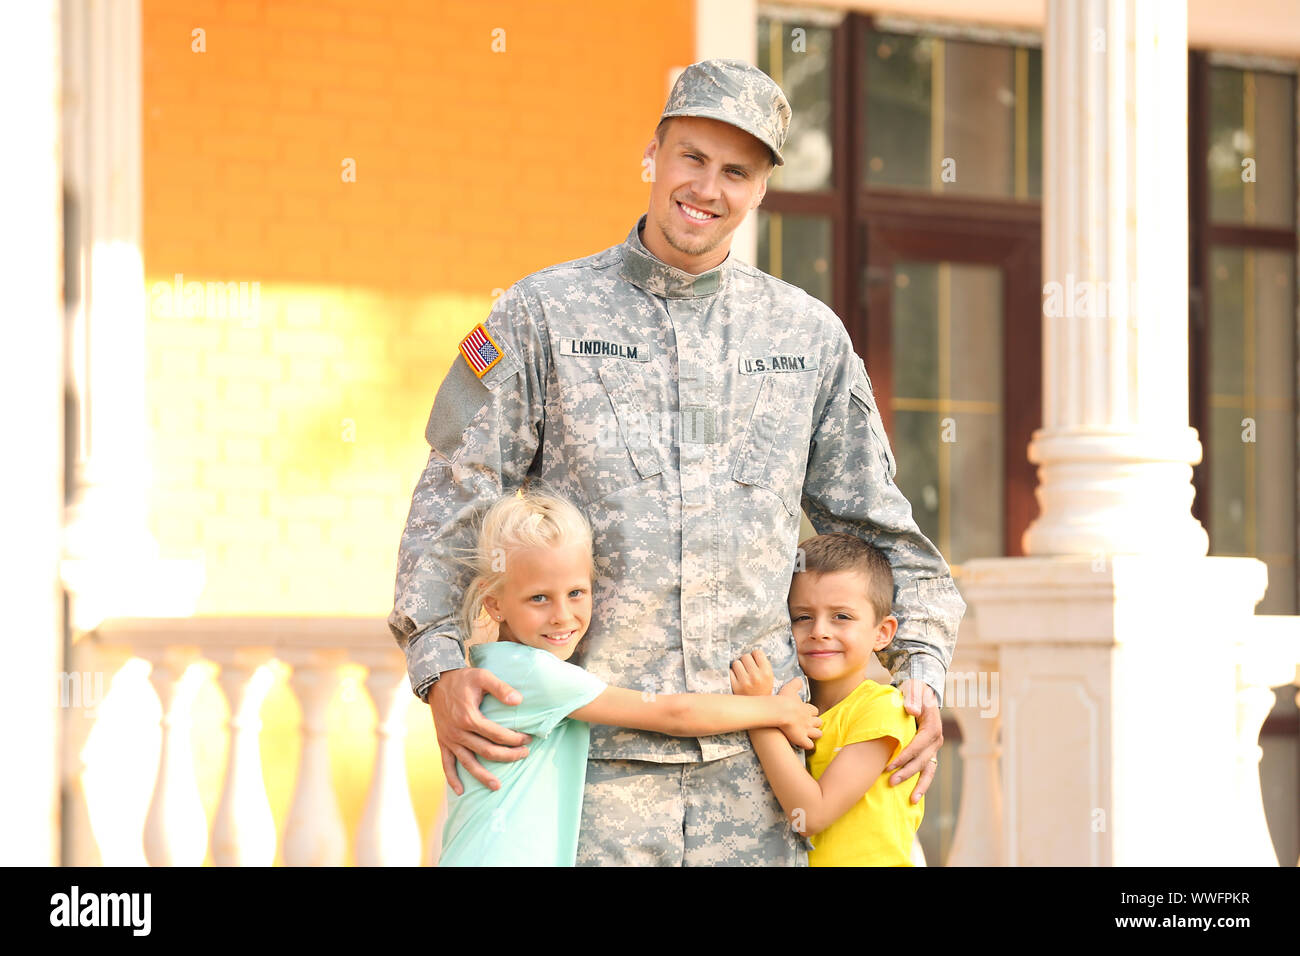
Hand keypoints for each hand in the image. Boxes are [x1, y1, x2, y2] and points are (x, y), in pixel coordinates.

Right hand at [429, 667, 530, 795]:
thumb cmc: (463, 678)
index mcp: (469, 717)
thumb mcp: (483, 676)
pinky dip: (452, 778)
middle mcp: (458, 732)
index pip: (497, 734)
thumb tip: (519, 701)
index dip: (515, 739)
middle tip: (524, 755)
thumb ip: (501, 688)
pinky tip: (460, 791)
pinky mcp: (442, 742)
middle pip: (487, 751)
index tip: (528, 739)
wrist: (436, 681)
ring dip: (483, 776)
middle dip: (508, 755)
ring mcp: (449, 739)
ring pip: (468, 762)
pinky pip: (446, 763)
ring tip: (497, 786)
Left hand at [729, 650, 775, 696]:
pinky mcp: (735, 686)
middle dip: (746, 661)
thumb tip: (752, 651)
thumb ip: (763, 664)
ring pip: (736, 663)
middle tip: (748, 669)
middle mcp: (756, 676)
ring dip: (738, 667)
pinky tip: (738, 680)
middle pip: (745, 656)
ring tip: (743, 674)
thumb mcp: (769, 677)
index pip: (757, 652)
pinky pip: (730, 672)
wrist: (758, 710)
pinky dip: (732, 674)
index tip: (755, 662)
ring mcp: (745, 682)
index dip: (755, 656)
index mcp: (767, 672)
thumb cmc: (763, 689)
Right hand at [776, 678, 821, 749]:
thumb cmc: (784, 700)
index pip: (815, 711)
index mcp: (807, 709)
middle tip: (808, 725)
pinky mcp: (802, 739)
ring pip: (818, 734)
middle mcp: (810, 720)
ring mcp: (807, 730)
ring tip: (808, 736)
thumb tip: (799, 679)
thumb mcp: (790, 688)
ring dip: (814, 735)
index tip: (807, 714)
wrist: (780, 711)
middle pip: (819, 722)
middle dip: (815, 724)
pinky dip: (808, 745)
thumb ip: (796, 684)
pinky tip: (803, 744)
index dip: (812, 713)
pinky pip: (809, 745)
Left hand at [885, 679, 941, 803]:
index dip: (905, 755)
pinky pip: (927, 771)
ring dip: (919, 785)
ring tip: (911, 800)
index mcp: (932, 727)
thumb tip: (911, 710)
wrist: (922, 693)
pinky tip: (915, 798)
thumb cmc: (915, 691)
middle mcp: (936, 740)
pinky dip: (922, 784)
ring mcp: (933, 749)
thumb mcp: (913, 690)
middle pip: (922, 760)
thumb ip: (912, 699)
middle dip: (907, 772)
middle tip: (891, 780)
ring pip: (928, 770)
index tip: (891, 764)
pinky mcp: (929, 754)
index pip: (919, 744)